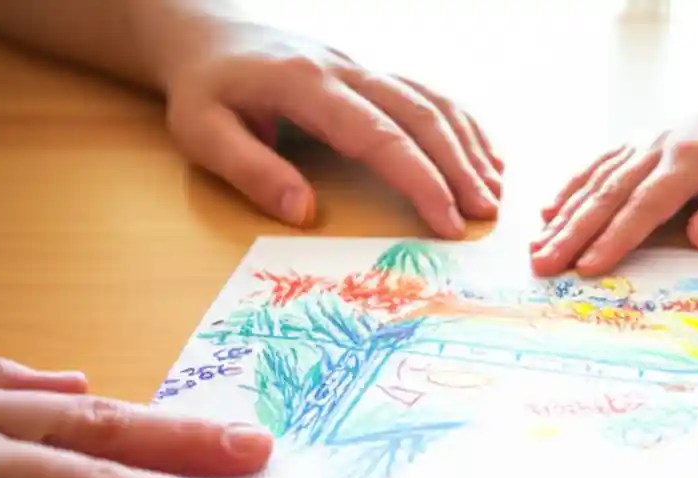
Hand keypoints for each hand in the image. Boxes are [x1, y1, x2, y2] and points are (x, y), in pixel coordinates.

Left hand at [158, 18, 502, 237]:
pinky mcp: (370, 74)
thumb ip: (251, 170)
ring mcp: (363, 68)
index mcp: (307, 85)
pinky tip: (485, 156)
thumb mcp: (202, 132)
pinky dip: (462, 125)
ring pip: (431, 101)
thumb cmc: (203, 91)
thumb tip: (304, 212)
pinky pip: (427, 94)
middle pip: (419, 115)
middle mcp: (346, 70)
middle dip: (458, 166)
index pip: (378, 135)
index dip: (419, 179)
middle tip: (485, 215)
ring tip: (494, 193)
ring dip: (468, 147)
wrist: (205, 36)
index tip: (447, 221)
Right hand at [531, 93, 697, 276]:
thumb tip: (697, 239)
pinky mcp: (635, 142)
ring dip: (563, 217)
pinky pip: (596, 166)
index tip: (588, 267)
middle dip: (572, 234)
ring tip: (536, 249)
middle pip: (608, 196)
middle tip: (543, 266)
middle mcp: (656, 148)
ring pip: (594, 182)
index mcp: (689, 161)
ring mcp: (642, 143)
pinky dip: (570, 188)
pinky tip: (548, 212)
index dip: (615, 238)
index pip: (645, 206)